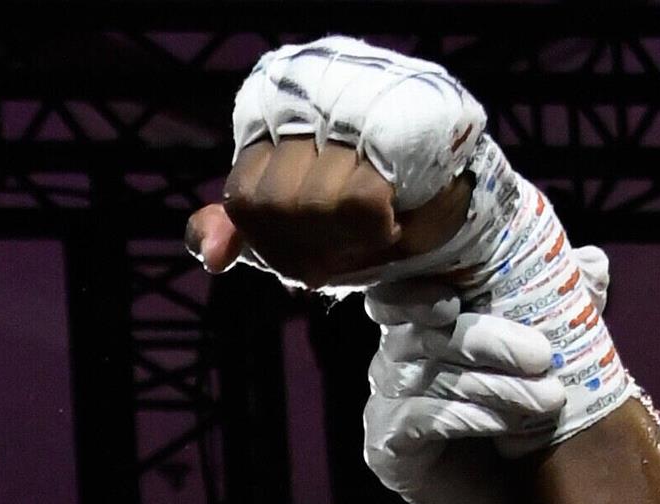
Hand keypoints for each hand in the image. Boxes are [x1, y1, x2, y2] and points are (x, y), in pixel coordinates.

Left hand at [187, 36, 489, 287]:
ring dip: (345, 236)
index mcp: (270, 117)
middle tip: (347, 237)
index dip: (272, 239)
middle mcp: (306, 93)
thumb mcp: (289, 233)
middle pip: (274, 203)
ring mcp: (354, 96)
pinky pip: (358, 199)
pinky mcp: (402, 117)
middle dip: (310, 242)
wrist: (448, 211)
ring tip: (373, 224)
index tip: (310, 247)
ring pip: (314, 201)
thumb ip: (244, 234)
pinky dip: (376, 229)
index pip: (242, 198)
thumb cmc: (359, 219)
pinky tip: (393, 219)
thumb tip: (211, 253)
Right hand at [361, 283, 563, 503]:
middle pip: (422, 335)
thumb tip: (591, 263)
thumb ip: (558, 306)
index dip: (414, 294)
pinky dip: (467, 417)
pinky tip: (505, 423)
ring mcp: (383, 407)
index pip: (396, 298)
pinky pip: (420, 422)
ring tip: (550, 397)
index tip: (452, 300)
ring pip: (429, 379)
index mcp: (419, 330)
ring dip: (495, 386)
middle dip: (487, 341)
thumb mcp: (543, 359)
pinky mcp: (387, 449)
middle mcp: (390, 363)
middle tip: (543, 355)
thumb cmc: (520, 422)